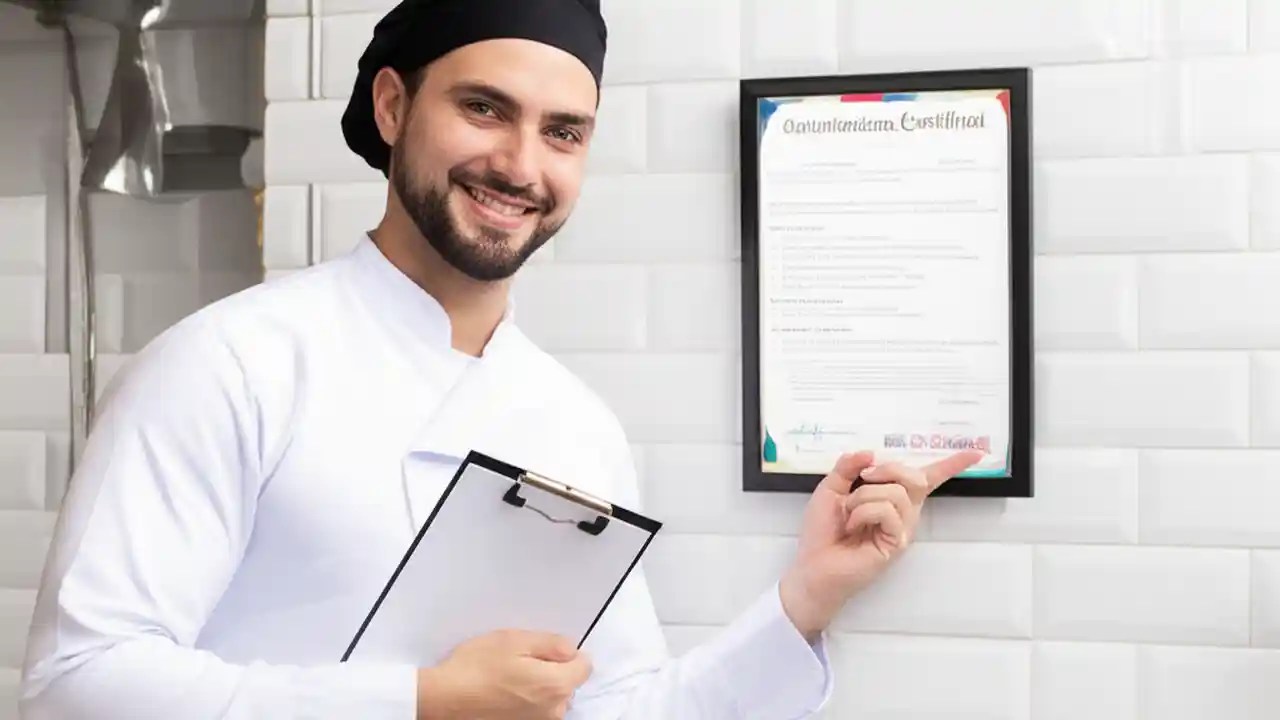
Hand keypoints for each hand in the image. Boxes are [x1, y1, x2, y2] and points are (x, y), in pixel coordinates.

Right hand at [417, 629, 592, 719]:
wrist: (445, 699)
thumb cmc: (477, 666)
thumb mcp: (515, 640)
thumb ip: (552, 643)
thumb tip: (572, 649)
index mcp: (556, 686)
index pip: (585, 666)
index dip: (569, 654)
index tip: (547, 649)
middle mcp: (553, 711)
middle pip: (568, 683)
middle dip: (553, 669)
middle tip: (521, 659)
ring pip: (551, 697)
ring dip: (539, 686)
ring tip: (509, 676)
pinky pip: (536, 709)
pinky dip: (527, 700)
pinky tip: (504, 691)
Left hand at [779, 449, 983, 640]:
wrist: (813, 565)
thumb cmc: (823, 531)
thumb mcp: (831, 488)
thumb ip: (849, 466)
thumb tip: (870, 452)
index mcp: (892, 497)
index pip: (926, 478)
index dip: (952, 464)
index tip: (976, 452)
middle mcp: (904, 512)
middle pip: (915, 476)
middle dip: (888, 469)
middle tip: (864, 478)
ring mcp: (902, 528)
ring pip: (895, 492)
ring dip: (862, 497)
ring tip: (850, 515)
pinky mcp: (896, 542)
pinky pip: (886, 511)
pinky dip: (862, 512)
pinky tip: (853, 527)